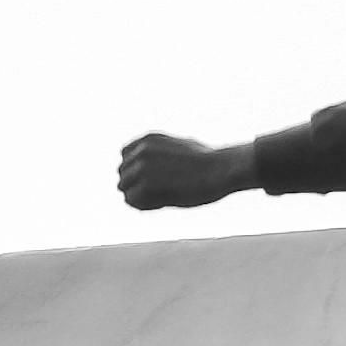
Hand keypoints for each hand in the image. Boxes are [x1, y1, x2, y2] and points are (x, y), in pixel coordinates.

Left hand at [115, 133, 257, 211]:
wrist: (222, 169)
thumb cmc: (209, 161)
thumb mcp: (182, 146)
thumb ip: (161, 152)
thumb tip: (148, 167)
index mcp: (148, 139)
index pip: (125, 158)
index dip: (138, 172)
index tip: (157, 179)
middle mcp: (141, 151)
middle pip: (124, 175)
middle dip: (138, 185)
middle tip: (164, 191)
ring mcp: (142, 168)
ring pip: (126, 189)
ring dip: (142, 197)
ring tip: (165, 196)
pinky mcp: (146, 186)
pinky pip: (133, 202)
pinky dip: (146, 206)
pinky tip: (166, 201)